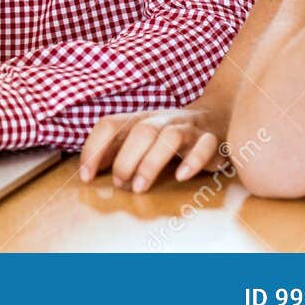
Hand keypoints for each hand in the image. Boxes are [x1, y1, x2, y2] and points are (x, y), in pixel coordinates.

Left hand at [79, 105, 228, 190]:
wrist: (217, 116)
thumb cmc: (169, 134)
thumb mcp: (140, 137)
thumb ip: (116, 150)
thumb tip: (88, 171)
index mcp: (139, 118)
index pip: (110, 124)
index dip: (94, 149)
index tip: (86, 176)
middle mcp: (162, 120)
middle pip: (141, 131)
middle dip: (125, 159)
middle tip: (119, 184)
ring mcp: (188, 128)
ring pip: (170, 137)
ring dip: (151, 162)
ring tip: (140, 187)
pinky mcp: (211, 140)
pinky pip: (205, 146)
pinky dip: (193, 161)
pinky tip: (181, 176)